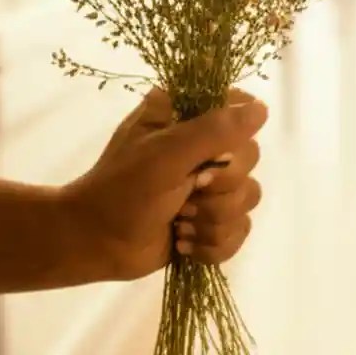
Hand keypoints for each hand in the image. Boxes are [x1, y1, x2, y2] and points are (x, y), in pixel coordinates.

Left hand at [59, 88, 266, 280]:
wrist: (94, 244)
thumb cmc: (121, 190)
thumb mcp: (165, 153)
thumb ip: (214, 130)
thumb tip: (262, 110)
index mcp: (189, 116)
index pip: (242, 112)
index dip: (232, 143)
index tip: (207, 162)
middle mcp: (204, 145)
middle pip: (251, 161)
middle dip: (219, 191)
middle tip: (186, 195)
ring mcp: (210, 184)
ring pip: (248, 199)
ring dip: (212, 221)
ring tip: (178, 223)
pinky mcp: (212, 218)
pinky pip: (240, 229)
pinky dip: (212, 245)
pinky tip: (183, 242)